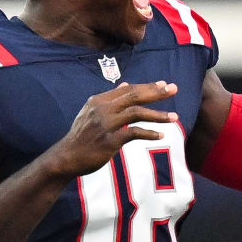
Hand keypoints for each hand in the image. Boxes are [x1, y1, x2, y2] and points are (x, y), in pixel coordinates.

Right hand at [48, 81, 178, 176]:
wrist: (67, 157)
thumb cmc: (82, 136)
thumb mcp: (91, 113)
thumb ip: (109, 100)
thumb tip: (124, 85)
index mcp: (99, 100)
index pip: (128, 89)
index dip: (147, 86)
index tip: (164, 84)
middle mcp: (102, 109)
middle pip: (134, 96)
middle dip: (156, 92)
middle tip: (174, 89)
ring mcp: (106, 124)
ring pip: (137, 113)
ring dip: (158, 115)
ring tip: (174, 117)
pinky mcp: (109, 140)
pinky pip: (134, 133)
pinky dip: (149, 133)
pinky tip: (161, 135)